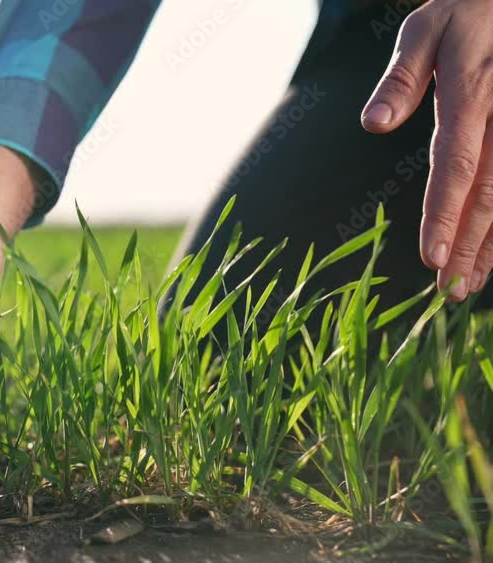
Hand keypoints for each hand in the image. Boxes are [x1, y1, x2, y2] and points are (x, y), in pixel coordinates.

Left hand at [361, 0, 492, 300]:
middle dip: (467, 243)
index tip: (429, 256)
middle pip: (489, 190)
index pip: (456, 162)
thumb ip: (401, 78)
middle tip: (447, 288)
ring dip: (492, 242)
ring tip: (469, 283)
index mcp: (471, 91)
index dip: (444, 212)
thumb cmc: (463, 12)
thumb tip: (372, 124)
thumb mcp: (425, 30)